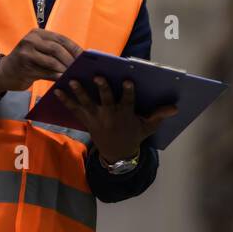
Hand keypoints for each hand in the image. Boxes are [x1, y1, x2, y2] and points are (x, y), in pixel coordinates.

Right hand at [0, 29, 81, 93]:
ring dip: (65, 69)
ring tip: (76, 75)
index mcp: (37, 34)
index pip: (61, 39)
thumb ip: (54, 51)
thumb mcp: (38, 51)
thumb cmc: (26, 62)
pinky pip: (46, 73)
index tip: (86, 57)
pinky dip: (57, 77)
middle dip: (71, 60)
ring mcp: (26, 53)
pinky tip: (64, 81)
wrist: (3, 73)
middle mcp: (31, 40)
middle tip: (82, 69)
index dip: (74, 48)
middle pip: (57, 49)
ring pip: (52, 61)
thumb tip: (78, 59)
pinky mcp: (25, 67)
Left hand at [51, 74, 176, 162]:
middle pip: (106, 100)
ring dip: (79, 92)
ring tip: (72, 80)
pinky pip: (75, 110)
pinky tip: (57, 90)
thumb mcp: (148, 127)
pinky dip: (65, 101)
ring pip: (87, 103)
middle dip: (103, 88)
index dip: (128, 91)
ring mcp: (97, 118)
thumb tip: (175, 107)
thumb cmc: (133, 136)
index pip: (128, 101)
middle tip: (98, 76)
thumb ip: (159, 115)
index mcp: (126, 115)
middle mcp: (110, 116)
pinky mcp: (87, 121)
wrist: (117, 154)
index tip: (128, 80)